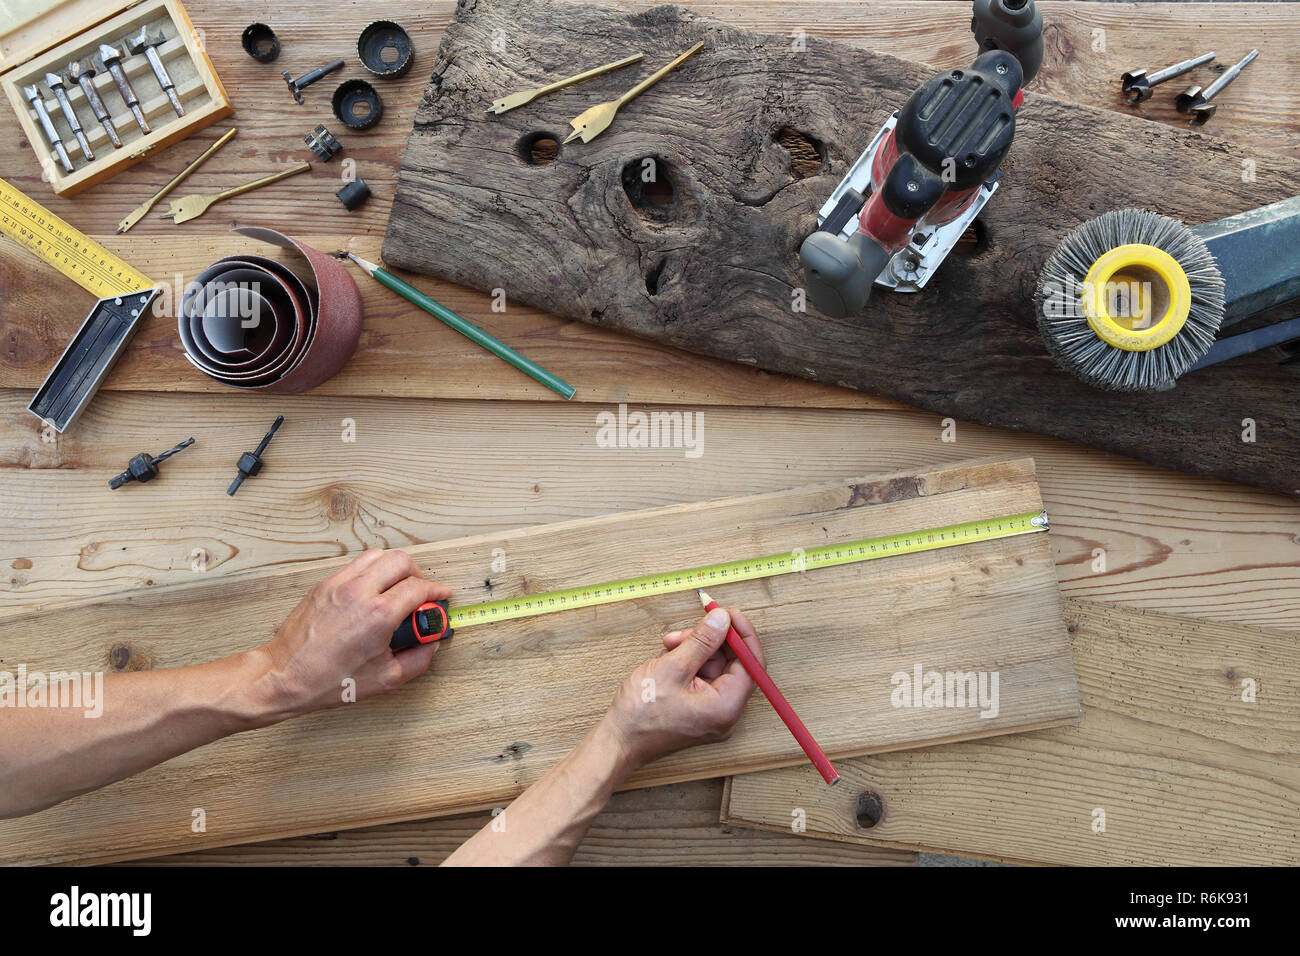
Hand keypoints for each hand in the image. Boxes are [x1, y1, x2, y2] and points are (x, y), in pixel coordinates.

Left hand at [250, 548, 449, 721]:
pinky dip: (371, 572)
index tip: (440, 596)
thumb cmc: (328, 680)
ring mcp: (339, 585)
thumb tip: (430, 644)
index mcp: (378, 615)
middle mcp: (359, 592)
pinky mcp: (324, 585)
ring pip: (378, 556)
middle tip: (420, 593)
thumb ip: (418, 659)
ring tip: (396, 589)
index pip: (419, 587)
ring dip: (394, 568)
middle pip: (402, 561)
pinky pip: (356, 565)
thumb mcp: (385, 679)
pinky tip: (372, 592)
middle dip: (418, 574)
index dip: (436, 591)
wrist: (284, 676)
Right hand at [601, 607, 762, 769]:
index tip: (728, 614)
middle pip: (731, 664)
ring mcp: (712, 712)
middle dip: (709, 642)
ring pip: (714, 667)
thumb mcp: (672, 667)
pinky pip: (702, 678)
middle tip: (687, 630)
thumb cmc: (642, 714)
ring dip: (694, 650)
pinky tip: (668, 658)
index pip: (751, 663)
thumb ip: (702, 641)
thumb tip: (723, 619)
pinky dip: (688, 663)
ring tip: (668, 646)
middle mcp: (725, 712)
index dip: (741, 635)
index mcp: (726, 706)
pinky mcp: (698, 710)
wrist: (619, 741)